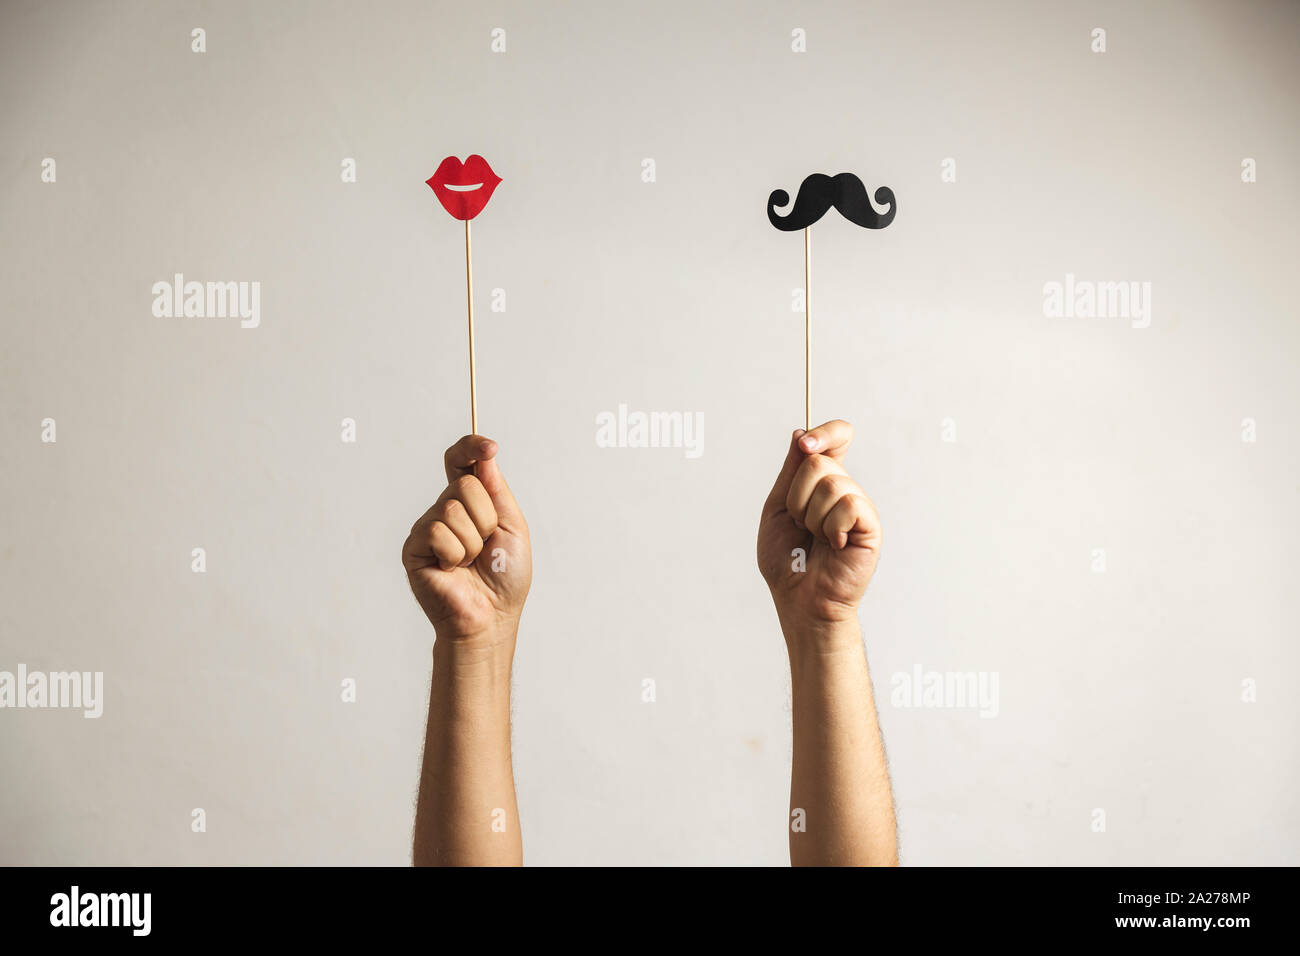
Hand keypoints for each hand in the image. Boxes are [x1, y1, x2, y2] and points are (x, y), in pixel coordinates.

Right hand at [402, 435, 530, 643]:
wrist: (491, 616)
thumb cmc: (504, 577)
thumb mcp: (511, 526)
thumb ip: (497, 490)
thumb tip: (484, 456)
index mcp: (470, 503)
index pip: (461, 463)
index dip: (471, 448)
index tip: (489, 447)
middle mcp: (445, 511)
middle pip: (465, 485)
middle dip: (487, 518)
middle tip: (486, 546)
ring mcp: (427, 528)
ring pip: (452, 509)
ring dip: (473, 541)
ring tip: (470, 562)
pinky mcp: (413, 548)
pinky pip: (437, 532)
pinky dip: (455, 554)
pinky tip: (453, 570)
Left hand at [757, 420, 881, 634]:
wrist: (799, 598)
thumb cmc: (787, 560)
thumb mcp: (778, 507)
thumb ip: (791, 471)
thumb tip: (801, 434)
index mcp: (822, 482)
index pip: (837, 438)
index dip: (825, 433)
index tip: (804, 444)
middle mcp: (845, 490)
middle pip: (820, 460)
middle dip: (797, 495)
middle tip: (800, 523)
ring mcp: (860, 507)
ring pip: (833, 483)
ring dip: (811, 516)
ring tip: (815, 538)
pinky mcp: (870, 527)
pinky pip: (850, 505)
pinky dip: (831, 526)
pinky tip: (833, 545)